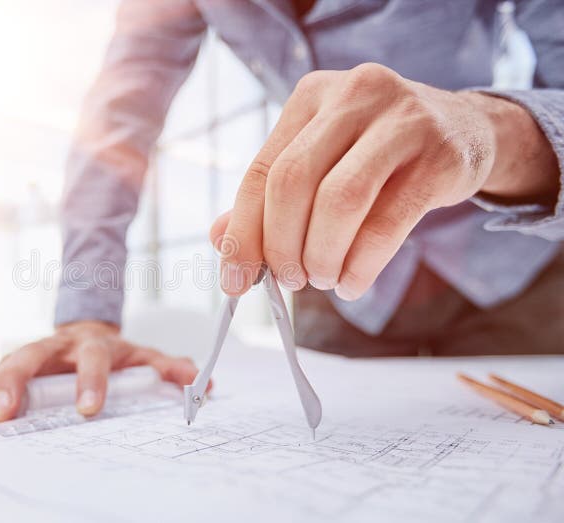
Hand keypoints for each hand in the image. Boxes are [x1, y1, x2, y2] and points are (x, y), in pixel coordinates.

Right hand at [0, 320, 200, 421]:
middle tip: (1, 413)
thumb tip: (201, 384)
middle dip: (15, 384)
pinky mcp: (14, 364)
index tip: (88, 410)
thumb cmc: (115, 352)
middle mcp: (56, 346)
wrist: (87, 329)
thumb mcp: (144, 355)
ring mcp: (32, 353)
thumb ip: (168, 368)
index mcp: (92, 345)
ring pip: (5, 365)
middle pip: (33, 358)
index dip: (91, 382)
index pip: (92, 360)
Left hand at [214, 63, 558, 299]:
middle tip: (290, 280)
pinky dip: (361, 266)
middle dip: (281, 246)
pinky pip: (387, 225)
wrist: (466, 130)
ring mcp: (402, 121)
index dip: (243, 232)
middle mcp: (353, 96)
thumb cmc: (377, 153)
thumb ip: (269, 197)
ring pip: (339, 202)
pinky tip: (352, 283)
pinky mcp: (440, 156)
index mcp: (310, 96)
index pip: (261, 170)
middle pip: (293, 183)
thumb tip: (220, 241)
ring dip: (321, 256)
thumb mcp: (320, 160)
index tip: (235, 280)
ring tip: (322, 280)